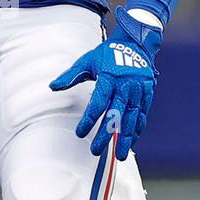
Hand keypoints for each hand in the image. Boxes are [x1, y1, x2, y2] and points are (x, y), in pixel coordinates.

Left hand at [49, 7, 161, 159]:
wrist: (136, 44)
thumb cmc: (108, 54)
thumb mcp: (88, 61)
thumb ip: (71, 75)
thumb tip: (52, 86)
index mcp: (109, 77)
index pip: (98, 103)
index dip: (88, 120)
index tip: (80, 133)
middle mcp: (126, 86)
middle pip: (115, 115)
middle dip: (106, 135)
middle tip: (96, 151)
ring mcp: (138, 92)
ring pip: (132, 119)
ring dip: (126, 139)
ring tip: (120, 156)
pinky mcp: (147, 95)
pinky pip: (142, 115)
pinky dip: (137, 130)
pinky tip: (131, 142)